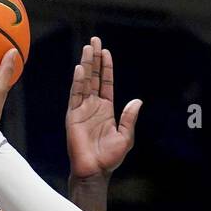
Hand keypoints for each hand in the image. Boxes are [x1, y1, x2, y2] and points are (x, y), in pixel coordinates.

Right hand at [66, 36, 140, 180]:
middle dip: (94, 59)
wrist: (94, 170)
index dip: (106, 67)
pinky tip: (79, 69)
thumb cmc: (109, 157)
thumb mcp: (125, 136)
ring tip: (87, 48)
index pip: (106, 83)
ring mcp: (82, 110)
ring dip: (86, 65)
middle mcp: (93, 106)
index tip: (106, 52)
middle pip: (94, 77)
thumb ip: (129, 118)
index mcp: (106, 110)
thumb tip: (138, 101)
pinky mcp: (73, 116)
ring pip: (84, 82)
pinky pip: (75, 96)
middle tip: (94, 40)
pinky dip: (77, 82)